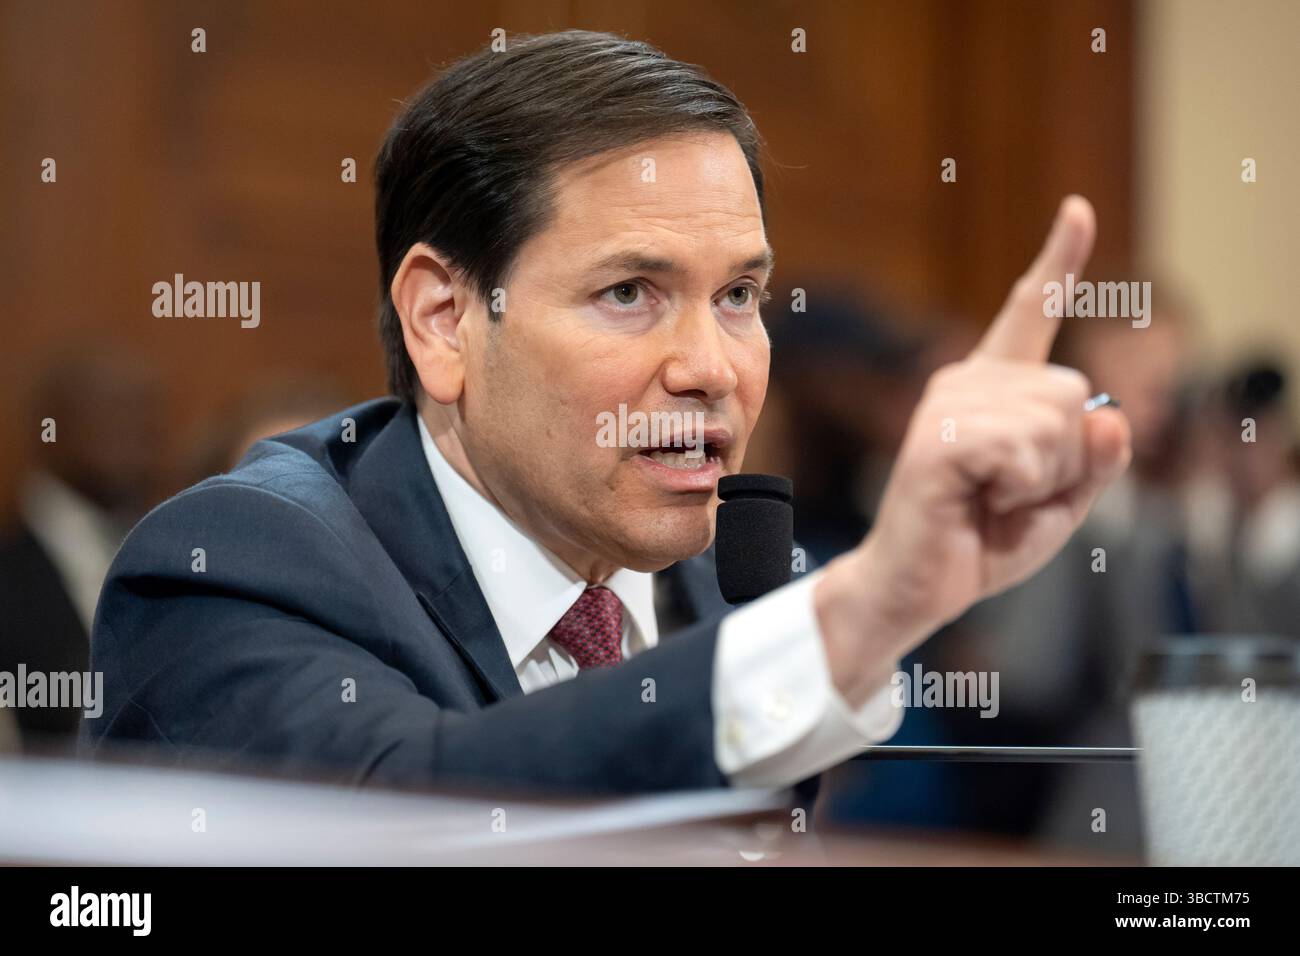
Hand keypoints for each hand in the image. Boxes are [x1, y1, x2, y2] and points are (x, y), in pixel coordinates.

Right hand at [816, 196, 1131, 705]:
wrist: (915, 587)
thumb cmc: (978, 541)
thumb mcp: (1060, 502)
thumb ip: (1095, 461)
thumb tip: (1115, 415)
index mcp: (992, 389)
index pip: (1030, 314)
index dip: (1058, 262)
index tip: (1077, 209)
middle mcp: (966, 381)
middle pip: (1074, 390)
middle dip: (1067, 456)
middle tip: (1013, 492)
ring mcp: (946, 405)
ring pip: (1054, 421)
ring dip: (1042, 477)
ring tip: (992, 497)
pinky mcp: (936, 438)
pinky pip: (1019, 448)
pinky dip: (1018, 487)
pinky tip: (979, 500)